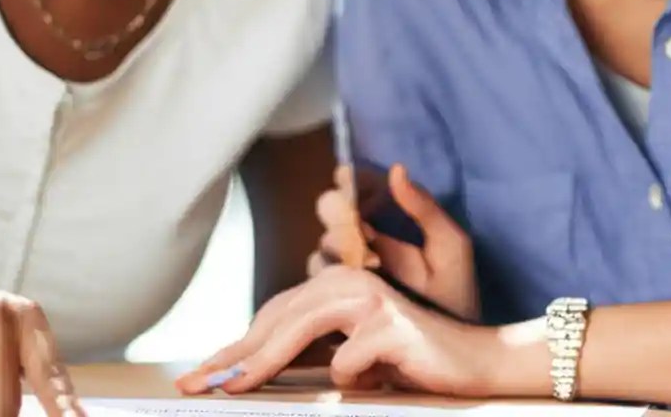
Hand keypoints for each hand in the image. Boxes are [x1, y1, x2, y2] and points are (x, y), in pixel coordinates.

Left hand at [175, 266, 502, 396]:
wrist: (473, 363)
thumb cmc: (406, 361)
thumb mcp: (351, 351)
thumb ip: (309, 347)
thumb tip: (247, 367)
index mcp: (335, 284)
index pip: (273, 315)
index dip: (234, 346)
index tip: (199, 376)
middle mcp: (349, 283)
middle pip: (278, 320)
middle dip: (234, 356)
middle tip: (196, 385)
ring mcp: (372, 302)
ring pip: (299, 330)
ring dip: (262, 363)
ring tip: (232, 388)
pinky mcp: (392, 327)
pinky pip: (346, 361)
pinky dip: (348, 379)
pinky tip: (369, 383)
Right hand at [309, 164, 479, 320]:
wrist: (453, 347)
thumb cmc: (455, 293)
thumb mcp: (449, 245)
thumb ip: (424, 208)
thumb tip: (397, 168)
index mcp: (387, 223)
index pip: (357, 189)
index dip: (348, 179)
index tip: (345, 176)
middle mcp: (362, 243)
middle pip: (331, 213)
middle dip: (339, 213)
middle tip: (358, 226)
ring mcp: (347, 273)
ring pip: (323, 247)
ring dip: (338, 247)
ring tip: (369, 260)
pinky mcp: (338, 302)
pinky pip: (318, 283)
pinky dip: (332, 276)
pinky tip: (360, 282)